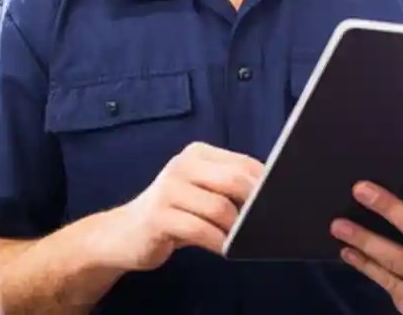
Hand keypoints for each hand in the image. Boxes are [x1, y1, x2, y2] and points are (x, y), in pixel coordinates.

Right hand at [95, 142, 262, 271]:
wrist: (125, 233)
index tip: (278, 203)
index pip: (244, 163)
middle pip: (234, 181)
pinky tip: (223, 249)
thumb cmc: (173, 213)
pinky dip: (218, 242)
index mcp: (197, 153)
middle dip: (254, 205)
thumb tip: (270, 194)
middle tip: (261, 224)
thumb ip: (228, 186)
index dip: (266, 185)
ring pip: (220, 208)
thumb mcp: (200, 191)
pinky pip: (200, 230)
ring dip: (235, 229)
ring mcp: (168, 189)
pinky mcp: (158, 216)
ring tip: (238, 240)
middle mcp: (182, 165)